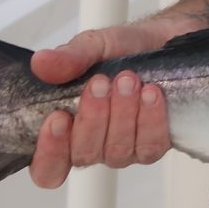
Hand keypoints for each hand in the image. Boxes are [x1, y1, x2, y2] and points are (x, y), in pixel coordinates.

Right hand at [27, 0, 208, 188]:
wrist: (167, 40)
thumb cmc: (125, 50)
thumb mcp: (94, 45)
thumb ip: (68, 58)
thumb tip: (41, 62)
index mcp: (68, 129)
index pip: (48, 167)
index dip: (49, 152)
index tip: (57, 118)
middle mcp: (94, 145)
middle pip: (83, 155)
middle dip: (92, 118)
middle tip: (101, 81)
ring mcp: (125, 148)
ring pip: (117, 152)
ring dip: (122, 114)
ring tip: (129, 80)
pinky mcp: (154, 144)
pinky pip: (149, 146)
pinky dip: (150, 119)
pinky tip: (151, 93)